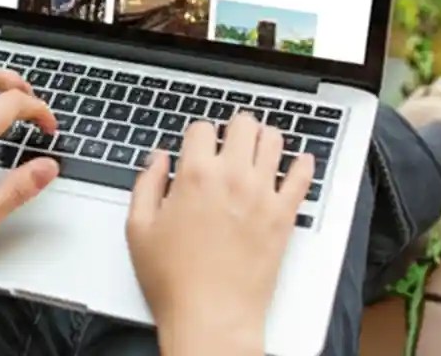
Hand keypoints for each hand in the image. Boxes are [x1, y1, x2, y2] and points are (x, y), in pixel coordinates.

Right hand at [126, 113, 313, 354]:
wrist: (211, 315)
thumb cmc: (172, 278)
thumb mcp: (138, 227)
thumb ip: (146, 184)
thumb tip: (157, 159)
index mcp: (194, 175)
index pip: (201, 128)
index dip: (196, 134)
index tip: (195, 147)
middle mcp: (232, 177)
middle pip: (243, 124)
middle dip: (234, 128)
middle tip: (229, 141)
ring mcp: (262, 195)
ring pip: (274, 141)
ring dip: (264, 139)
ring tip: (257, 149)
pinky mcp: (284, 216)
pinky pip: (302, 177)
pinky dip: (302, 164)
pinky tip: (297, 162)